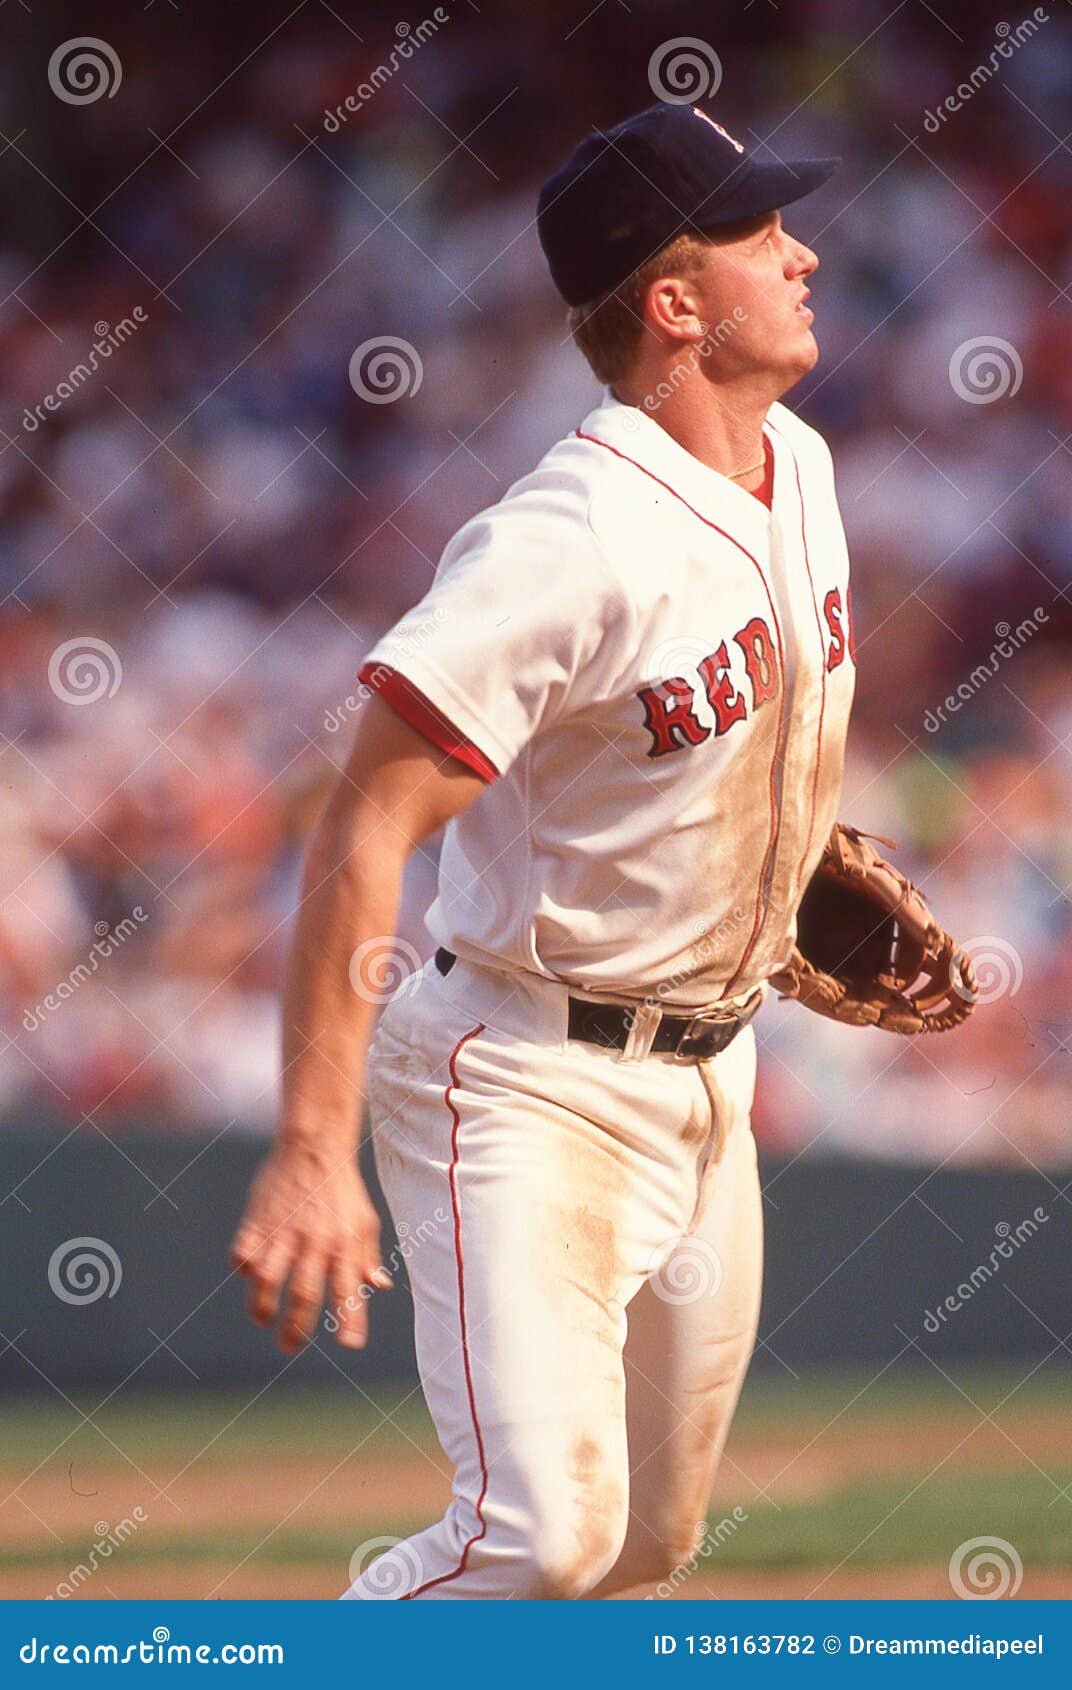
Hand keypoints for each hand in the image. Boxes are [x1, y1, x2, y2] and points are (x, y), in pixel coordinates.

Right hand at [229, 1145, 390, 1351]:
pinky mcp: (258, 1219)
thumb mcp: (364, 1220)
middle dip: (295, 1328)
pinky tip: (250, 1276)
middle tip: (289, 1347)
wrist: (315, 1145)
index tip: (350, 1345)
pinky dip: (244, 1270)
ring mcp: (284, 1230)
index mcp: (345, 1243)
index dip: (350, 1319)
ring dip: (262, 1307)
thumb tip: (380, 1287)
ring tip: (263, 1318)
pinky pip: (243, 1254)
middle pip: (303, 1294)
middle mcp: (315, 1240)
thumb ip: (368, 1256)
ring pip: (267, 1280)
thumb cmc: (343, 1188)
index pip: (348, 1289)